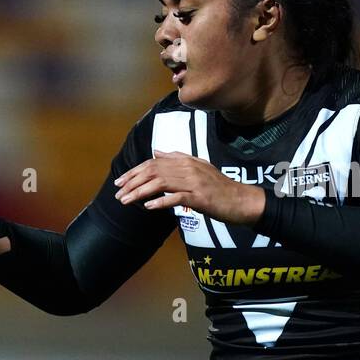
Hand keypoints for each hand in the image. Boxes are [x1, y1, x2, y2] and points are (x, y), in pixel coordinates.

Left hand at [114, 150, 265, 225]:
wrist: (241, 200)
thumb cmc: (218, 187)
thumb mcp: (198, 167)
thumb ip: (177, 158)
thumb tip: (156, 152)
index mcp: (186, 161)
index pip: (154, 162)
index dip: (134, 172)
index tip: (119, 182)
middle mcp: (188, 168)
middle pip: (154, 172)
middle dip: (132, 182)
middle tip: (118, 194)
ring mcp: (194, 182)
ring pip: (161, 183)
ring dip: (140, 192)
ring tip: (126, 201)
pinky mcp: (200, 197)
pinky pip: (176, 198)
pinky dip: (161, 202)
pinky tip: (148, 207)